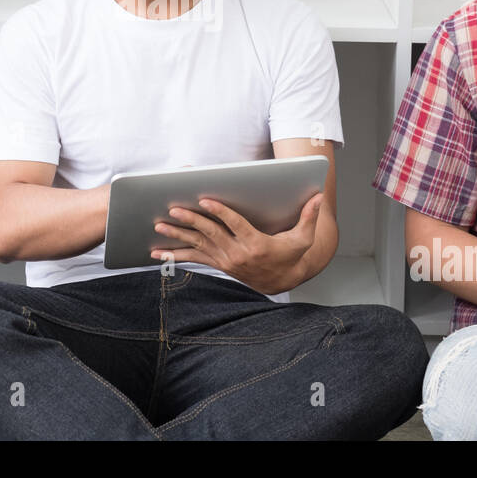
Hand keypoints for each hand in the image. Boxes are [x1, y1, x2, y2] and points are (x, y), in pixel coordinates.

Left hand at [150, 192, 322, 295]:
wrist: (283, 280)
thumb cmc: (292, 255)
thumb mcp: (303, 238)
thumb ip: (308, 217)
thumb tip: (318, 197)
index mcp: (257, 244)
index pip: (235, 225)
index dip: (220, 212)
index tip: (206, 200)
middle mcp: (238, 254)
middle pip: (210, 233)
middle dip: (190, 220)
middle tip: (174, 208)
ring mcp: (226, 260)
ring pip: (198, 245)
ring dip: (177, 235)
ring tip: (159, 225)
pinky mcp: (219, 264)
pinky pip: (194, 258)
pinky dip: (175, 254)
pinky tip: (158, 253)